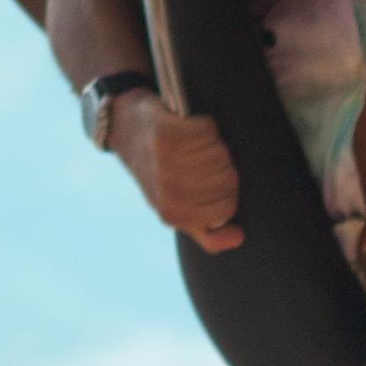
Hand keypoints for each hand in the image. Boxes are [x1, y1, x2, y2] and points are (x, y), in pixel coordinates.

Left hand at [113, 93, 241, 249]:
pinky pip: (209, 130)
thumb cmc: (160, 172)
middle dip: (223, 167)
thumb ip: (207, 232)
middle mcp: (170, 191)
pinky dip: (204, 126)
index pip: (228, 207)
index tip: (213, 181)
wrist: (127, 132)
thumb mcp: (176, 210)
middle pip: (229, 179)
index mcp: (175, 215)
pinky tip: (188, 129)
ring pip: (221, 154)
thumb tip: (238, 238)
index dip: (228, 192)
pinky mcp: (167, 134)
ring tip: (195, 146)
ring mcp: (167, 163)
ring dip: (214, 145)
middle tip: (201, 160)